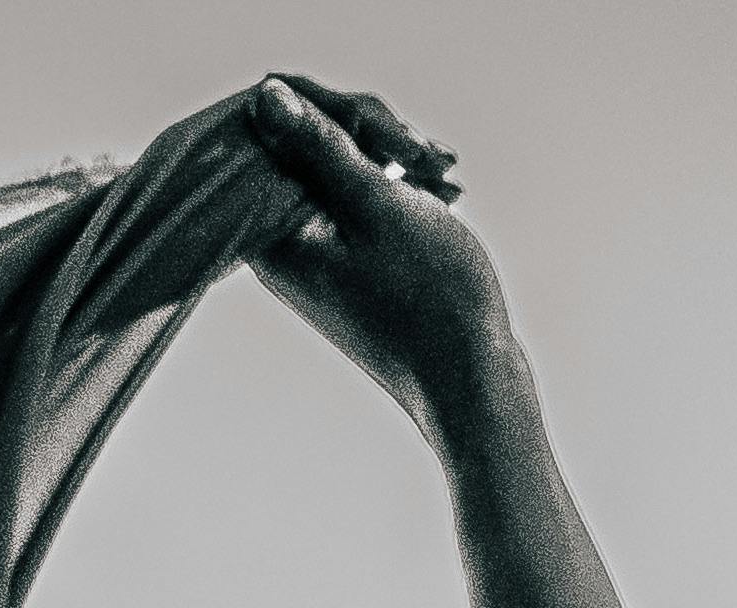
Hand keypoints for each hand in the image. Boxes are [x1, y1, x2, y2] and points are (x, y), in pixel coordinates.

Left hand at [242, 76, 504, 430]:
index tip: (382, 129)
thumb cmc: (429, 300)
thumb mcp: (376, 204)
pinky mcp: (350, 259)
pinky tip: (444, 187)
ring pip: (338, 165)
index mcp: (271, 230)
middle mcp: (282, 241)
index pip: (265, 128)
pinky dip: (399, 183)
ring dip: (392, 153)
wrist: (472, 384)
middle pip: (302, 141)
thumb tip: (264, 95)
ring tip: (444, 169)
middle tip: (423, 153)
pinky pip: (359, 198)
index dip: (324, 107)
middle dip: (367, 129)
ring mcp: (316, 251)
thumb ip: (318, 145)